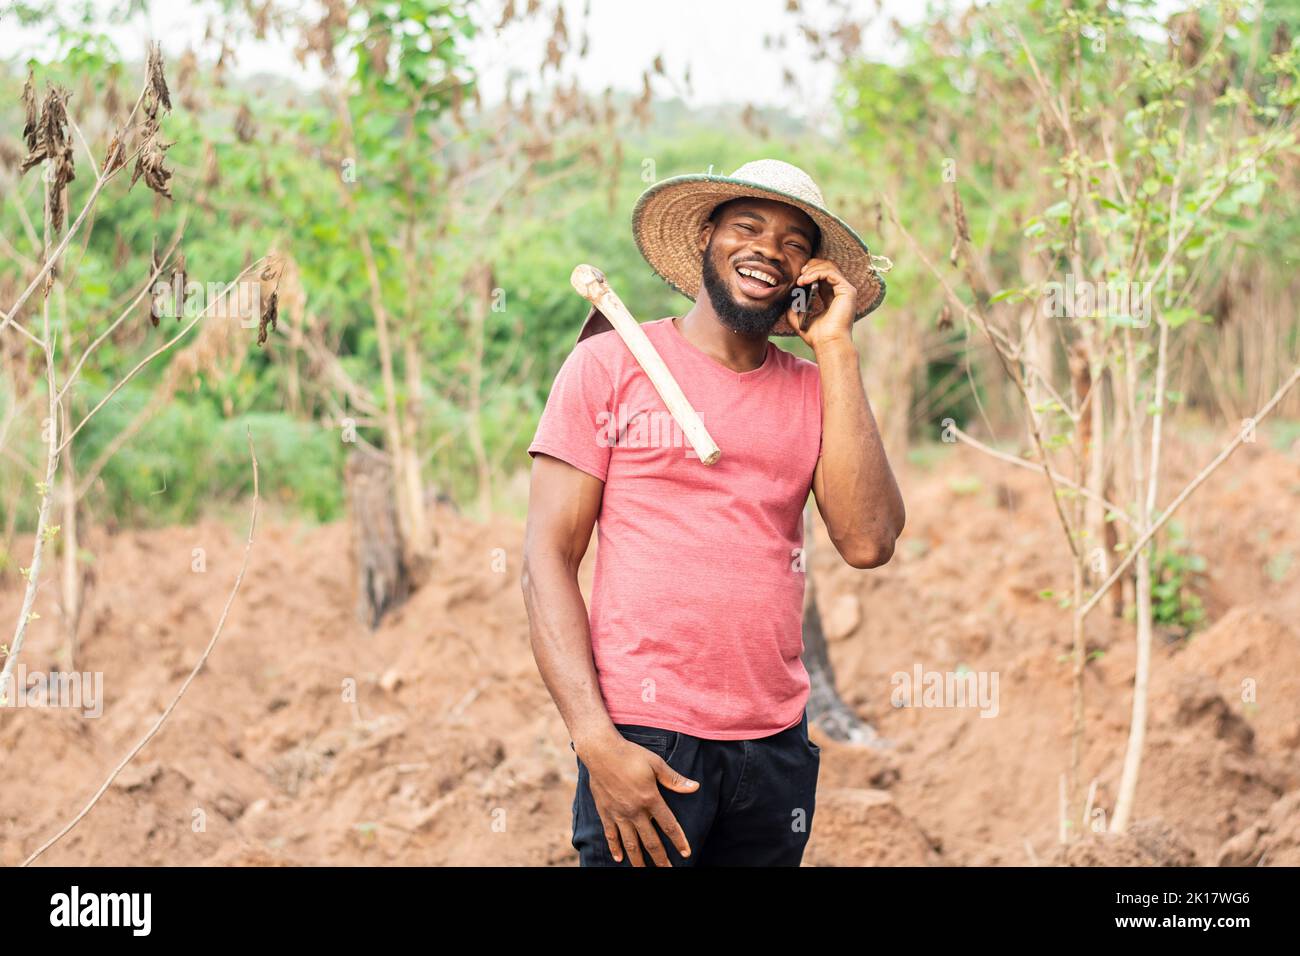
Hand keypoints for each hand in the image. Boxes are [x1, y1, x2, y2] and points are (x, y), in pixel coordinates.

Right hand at [579, 733, 697, 865]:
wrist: (601, 751)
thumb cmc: (630, 755)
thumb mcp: (656, 764)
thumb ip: (674, 779)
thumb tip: (695, 787)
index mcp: (650, 799)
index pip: (669, 825)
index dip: (679, 841)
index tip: (686, 853)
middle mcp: (635, 811)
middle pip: (650, 841)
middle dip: (660, 859)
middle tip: (668, 870)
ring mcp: (619, 814)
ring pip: (631, 844)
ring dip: (639, 860)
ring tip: (645, 871)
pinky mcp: (605, 812)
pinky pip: (611, 835)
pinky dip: (615, 848)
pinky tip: (619, 859)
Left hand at [784, 257, 857, 351]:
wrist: (827, 344)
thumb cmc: (816, 336)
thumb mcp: (798, 319)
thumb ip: (793, 306)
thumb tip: (788, 296)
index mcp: (831, 296)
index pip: (822, 274)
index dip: (809, 272)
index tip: (797, 279)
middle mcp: (840, 291)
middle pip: (827, 266)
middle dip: (810, 267)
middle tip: (798, 276)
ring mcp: (845, 290)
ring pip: (829, 266)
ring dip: (811, 270)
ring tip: (800, 280)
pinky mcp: (847, 291)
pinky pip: (831, 273)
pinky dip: (816, 273)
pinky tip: (804, 281)